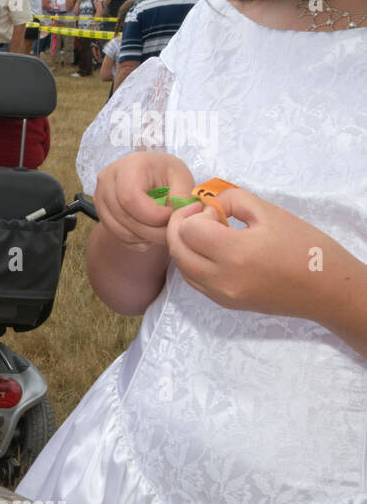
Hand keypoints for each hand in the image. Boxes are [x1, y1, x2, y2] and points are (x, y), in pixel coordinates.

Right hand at [93, 151, 194, 250]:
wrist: (150, 178)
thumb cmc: (167, 175)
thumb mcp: (182, 180)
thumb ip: (182, 199)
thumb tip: (178, 220)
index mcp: (130, 165)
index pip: (130, 198)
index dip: (152, 215)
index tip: (171, 216)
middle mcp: (108, 179)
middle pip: (124, 217)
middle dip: (152, 231)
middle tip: (171, 232)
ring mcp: (100, 197)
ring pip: (120, 230)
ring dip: (145, 237)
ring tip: (162, 230)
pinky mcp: (100, 212)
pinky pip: (118, 236)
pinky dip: (137, 240)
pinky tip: (150, 230)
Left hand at [166, 188, 333, 319]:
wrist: (327, 289)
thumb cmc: (305, 247)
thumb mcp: (270, 213)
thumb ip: (232, 200)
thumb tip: (207, 202)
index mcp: (236, 254)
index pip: (188, 230)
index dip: (195, 213)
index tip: (214, 208)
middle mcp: (222, 279)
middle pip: (177, 250)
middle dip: (179, 227)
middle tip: (198, 214)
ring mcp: (221, 295)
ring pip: (182, 267)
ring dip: (184, 245)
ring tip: (207, 231)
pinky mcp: (224, 303)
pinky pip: (194, 281)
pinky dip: (193, 262)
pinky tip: (212, 250)